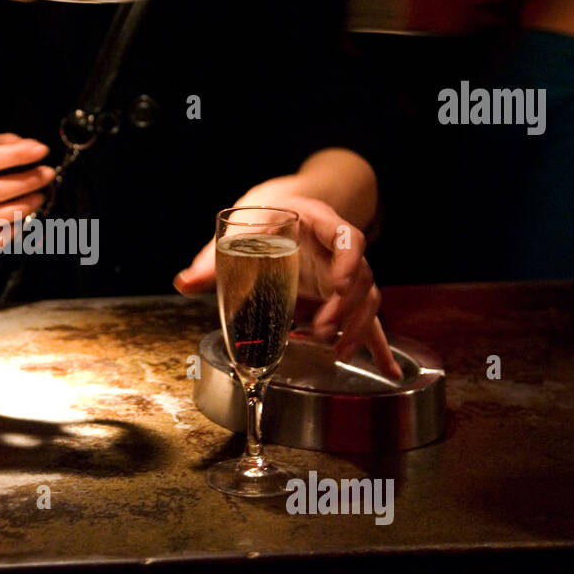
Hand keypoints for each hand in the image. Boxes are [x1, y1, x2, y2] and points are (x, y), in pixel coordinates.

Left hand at [174, 196, 401, 378]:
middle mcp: (339, 248)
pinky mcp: (342, 295)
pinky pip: (366, 319)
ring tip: (336, 350)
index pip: (346, 237)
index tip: (336, 283)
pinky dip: (377, 344)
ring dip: (355, 326)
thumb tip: (184, 283)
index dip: (347, 259)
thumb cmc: (264, 211)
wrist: (282, 203)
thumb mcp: (241, 225)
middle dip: (345, 305)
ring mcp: (344, 273)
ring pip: (366, 298)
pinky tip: (389, 370)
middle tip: (322, 328)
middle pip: (360, 274)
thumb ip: (214, 258)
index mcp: (319, 222)